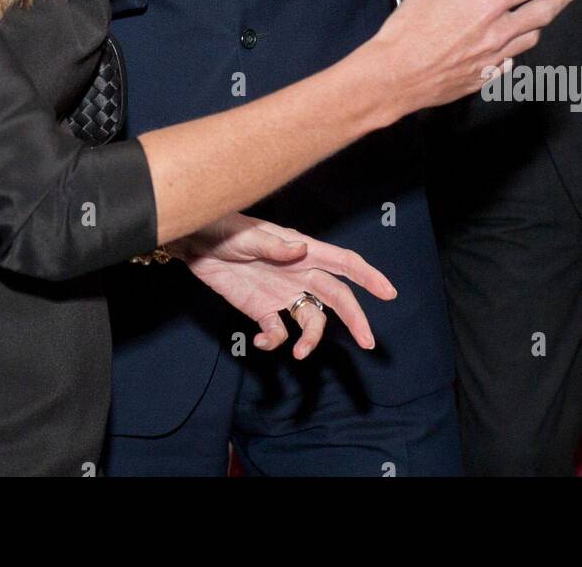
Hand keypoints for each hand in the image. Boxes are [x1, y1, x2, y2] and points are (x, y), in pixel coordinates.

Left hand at [170, 212, 395, 358]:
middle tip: (368, 342)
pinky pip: (278, 331)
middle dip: (355, 318)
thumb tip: (302, 249)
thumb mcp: (247, 235)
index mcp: (302, 250)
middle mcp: (298, 273)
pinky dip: (274, 341)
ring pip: (311, 319)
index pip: (343, 263)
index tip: (388, 293)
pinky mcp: (261, 309)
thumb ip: (274, 245)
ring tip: (301, 354)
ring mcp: (281, 292)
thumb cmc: (223, 227)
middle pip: (336, 297)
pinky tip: (262, 342)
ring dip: (311, 339)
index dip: (368, 277)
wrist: (193, 242)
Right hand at [366, 0, 576, 118]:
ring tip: (540, 16)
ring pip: (529, 39)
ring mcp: (493, 59)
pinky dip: (514, 50)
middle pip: (542, 13)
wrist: (395, 77)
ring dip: (539, 24)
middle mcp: (498, 33)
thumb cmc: (409, 30)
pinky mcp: (483, 77)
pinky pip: (509, 62)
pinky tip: (507, 47)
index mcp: (487, 6)